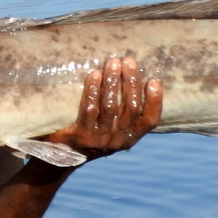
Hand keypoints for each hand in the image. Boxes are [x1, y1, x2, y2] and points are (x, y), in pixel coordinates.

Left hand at [46, 57, 161, 161]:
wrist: (62, 156)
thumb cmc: (91, 133)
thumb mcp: (112, 128)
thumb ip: (122, 111)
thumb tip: (131, 74)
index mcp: (130, 137)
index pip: (150, 121)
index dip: (155, 101)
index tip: (154, 80)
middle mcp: (117, 140)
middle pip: (131, 109)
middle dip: (132, 82)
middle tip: (128, 61)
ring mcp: (99, 138)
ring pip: (111, 107)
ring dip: (113, 82)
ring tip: (113, 63)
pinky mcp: (81, 135)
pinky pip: (90, 109)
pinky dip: (93, 90)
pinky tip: (95, 75)